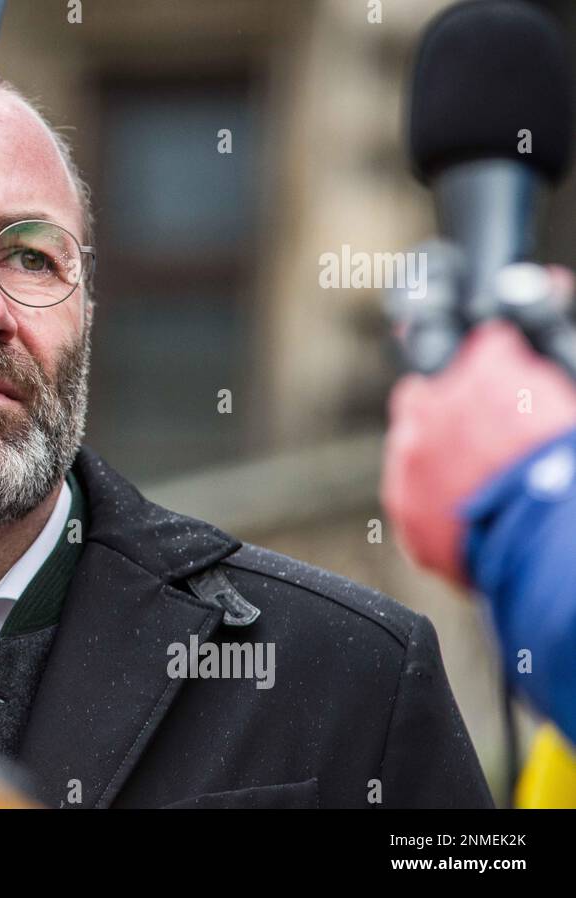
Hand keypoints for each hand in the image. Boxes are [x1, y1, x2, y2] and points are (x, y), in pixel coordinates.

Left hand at [382, 315, 575, 584]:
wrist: (561, 550)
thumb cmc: (571, 460)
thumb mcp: (570, 380)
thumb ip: (545, 328)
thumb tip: (545, 281)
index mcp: (481, 367)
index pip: (449, 326)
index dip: (466, 346)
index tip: (462, 337)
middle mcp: (432, 405)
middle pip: (426, 387)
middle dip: (450, 398)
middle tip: (491, 426)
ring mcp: (412, 459)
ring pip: (414, 438)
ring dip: (439, 447)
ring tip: (487, 474)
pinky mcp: (405, 508)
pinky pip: (411, 489)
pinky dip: (435, 494)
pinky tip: (475, 506)